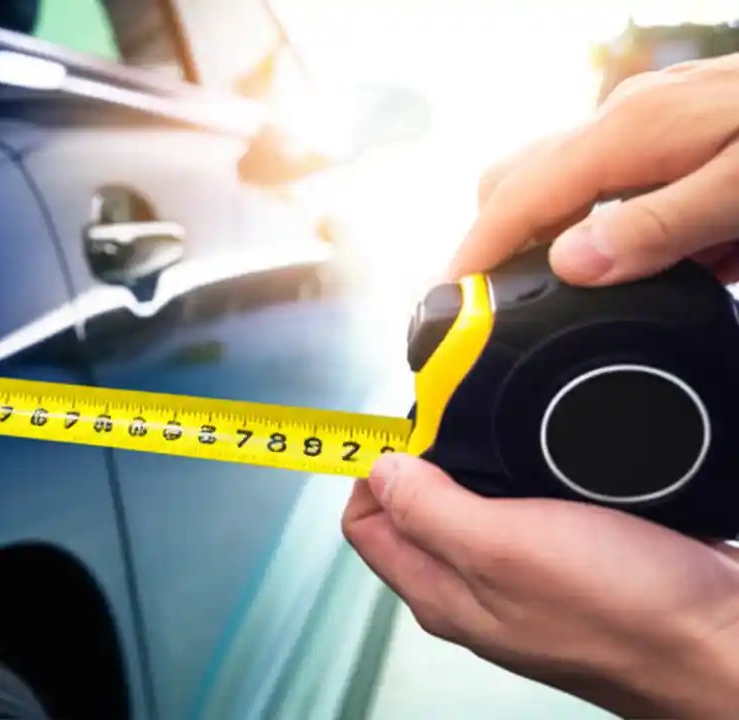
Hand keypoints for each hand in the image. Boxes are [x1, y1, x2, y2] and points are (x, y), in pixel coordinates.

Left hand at [343, 453, 738, 718]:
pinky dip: (533, 480)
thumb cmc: (620, 609)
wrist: (723, 643)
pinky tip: (550, 460)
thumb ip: (429, 510)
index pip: (365, 524)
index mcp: (440, 593)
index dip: (370, 468)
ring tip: (505, 435)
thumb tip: (379, 468)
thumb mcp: (503, 547)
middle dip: (423, 461)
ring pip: (474, 509)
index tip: (407, 428)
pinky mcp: (576, 568)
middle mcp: (473, 593)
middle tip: (459, 423)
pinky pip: (533, 513)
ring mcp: (525, 583)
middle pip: (414, 513)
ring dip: (479, 466)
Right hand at [450, 53, 738, 285]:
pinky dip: (616, 222)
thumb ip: (659, 229)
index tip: (454, 299)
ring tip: (607, 290)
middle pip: (519, 178)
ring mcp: (646, 113)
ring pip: (565, 179)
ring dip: (568, 236)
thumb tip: (568, 263)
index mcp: (631, 130)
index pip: (521, 194)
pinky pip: (614, 176)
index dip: (479, 250)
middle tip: (507, 303)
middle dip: (502, 240)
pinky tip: (669, 253)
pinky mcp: (672, 121)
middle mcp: (625, 115)